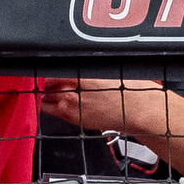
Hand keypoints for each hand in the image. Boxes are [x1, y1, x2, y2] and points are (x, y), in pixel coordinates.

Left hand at [41, 77, 174, 137]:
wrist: (138, 111)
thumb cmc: (129, 90)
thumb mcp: (107, 71)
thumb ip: (87, 70)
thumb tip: (76, 65)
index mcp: (81, 75)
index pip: (52, 73)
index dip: (47, 74)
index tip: (46, 74)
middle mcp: (72, 90)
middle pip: (46, 85)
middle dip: (45, 84)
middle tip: (46, 84)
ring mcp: (70, 105)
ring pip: (45, 98)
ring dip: (45, 95)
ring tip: (50, 93)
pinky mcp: (72, 118)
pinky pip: (50, 111)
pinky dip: (48, 106)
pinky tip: (54, 103)